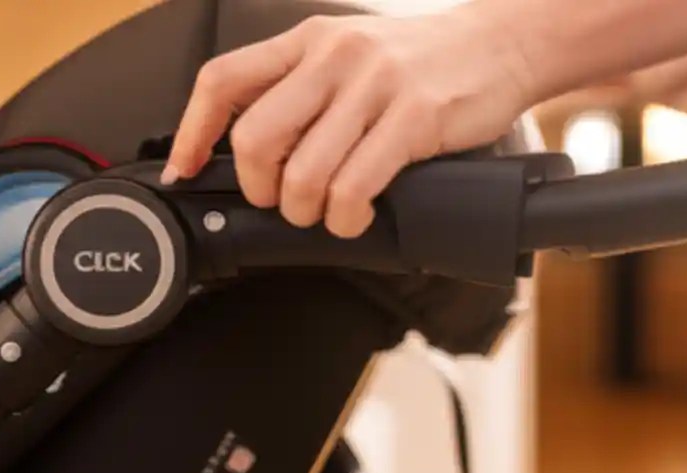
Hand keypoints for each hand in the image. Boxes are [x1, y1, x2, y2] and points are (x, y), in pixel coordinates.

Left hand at [163, 11, 538, 237]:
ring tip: (325, 211)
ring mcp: (374, 85)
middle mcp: (333, 57)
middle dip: (259, 188)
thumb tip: (250, 148)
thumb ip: (301, 89)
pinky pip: (355, 186)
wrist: (501, 43)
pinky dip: (346, 218)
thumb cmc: (419, 61)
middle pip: (255, 139)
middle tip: (278, 200)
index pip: (223, 81)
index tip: (184, 168)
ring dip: (306, 211)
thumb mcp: (348, 54)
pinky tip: (355, 217)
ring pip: (304, 173)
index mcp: (307, 41)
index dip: (192, 132)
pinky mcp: (414, 117)